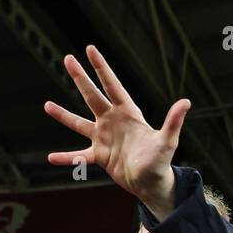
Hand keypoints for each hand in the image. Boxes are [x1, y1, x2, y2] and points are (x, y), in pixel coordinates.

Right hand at [44, 45, 190, 219]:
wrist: (152, 183)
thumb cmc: (161, 161)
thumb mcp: (167, 141)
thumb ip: (173, 121)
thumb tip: (185, 103)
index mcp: (128, 113)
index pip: (112, 85)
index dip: (101, 67)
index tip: (90, 49)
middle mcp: (113, 122)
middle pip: (92, 96)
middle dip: (80, 77)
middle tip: (67, 58)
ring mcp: (104, 138)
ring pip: (79, 124)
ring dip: (63, 115)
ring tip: (47, 105)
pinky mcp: (100, 156)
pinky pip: (78, 156)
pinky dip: (66, 158)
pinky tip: (51, 158)